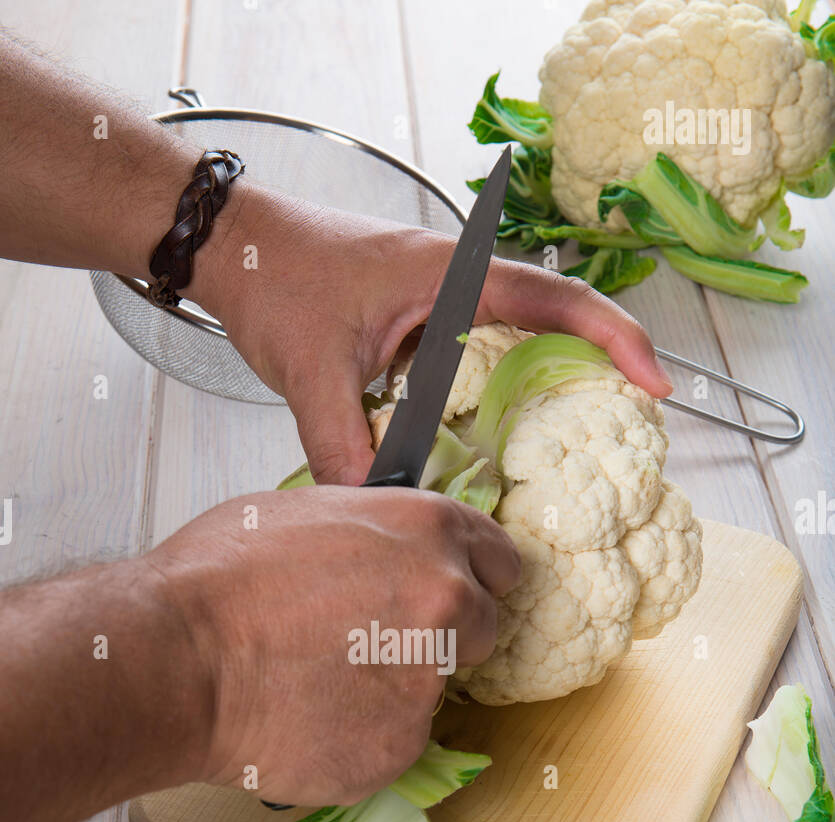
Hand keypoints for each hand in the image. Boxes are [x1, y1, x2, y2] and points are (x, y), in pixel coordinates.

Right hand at [146, 485, 520, 805]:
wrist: (178, 659)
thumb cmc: (221, 578)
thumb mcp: (312, 514)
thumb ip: (377, 539)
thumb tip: (387, 557)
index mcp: (430, 532)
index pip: (500, 562)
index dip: (469, 579)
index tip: (448, 596)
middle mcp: (447, 602)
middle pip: (479, 629)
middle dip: (436, 637)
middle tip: (366, 644)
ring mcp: (428, 680)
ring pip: (429, 691)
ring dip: (389, 691)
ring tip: (312, 683)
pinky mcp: (399, 747)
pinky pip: (392, 743)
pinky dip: (358, 738)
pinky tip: (305, 720)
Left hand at [194, 184, 672, 485]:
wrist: (232, 247)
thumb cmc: (273, 276)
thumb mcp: (311, 369)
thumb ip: (342, 442)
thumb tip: (374, 508)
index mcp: (449, 276)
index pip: (557, 299)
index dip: (616, 339)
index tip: (654, 384)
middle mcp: (455, 283)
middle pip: (556, 317)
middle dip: (602, 364)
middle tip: (636, 422)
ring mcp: (439, 301)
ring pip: (519, 339)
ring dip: (554, 379)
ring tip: (587, 440)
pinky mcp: (419, 323)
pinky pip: (478, 357)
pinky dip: (500, 392)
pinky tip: (500, 440)